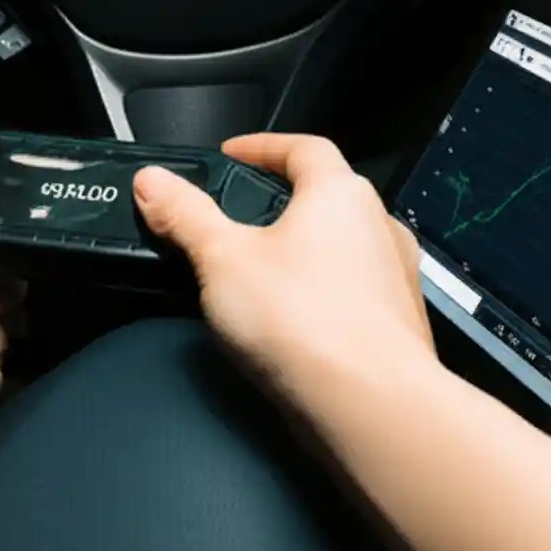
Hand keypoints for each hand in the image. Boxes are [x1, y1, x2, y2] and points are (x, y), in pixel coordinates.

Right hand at [133, 134, 435, 393]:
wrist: (371, 403)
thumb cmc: (306, 323)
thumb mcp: (221, 259)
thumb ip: (185, 215)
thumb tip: (153, 181)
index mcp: (339, 194)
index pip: (304, 147)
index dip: (263, 147)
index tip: (233, 155)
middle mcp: (378, 226)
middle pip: (326, 196)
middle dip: (281, 203)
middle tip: (239, 216)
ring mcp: (395, 276)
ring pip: (343, 246)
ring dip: (305, 250)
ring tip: (262, 272)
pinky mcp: (396, 323)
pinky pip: (353, 292)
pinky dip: (322, 293)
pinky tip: (292, 319)